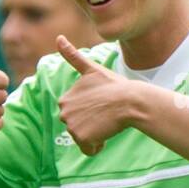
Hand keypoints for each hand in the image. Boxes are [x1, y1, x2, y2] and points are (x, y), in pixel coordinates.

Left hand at [54, 35, 140, 155]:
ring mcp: (71, 125)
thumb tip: (57, 37)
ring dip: (96, 134)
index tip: (102, 103)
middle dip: (92, 124)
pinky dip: (97, 147)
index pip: (77, 115)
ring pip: (84, 138)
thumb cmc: (115, 86)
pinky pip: (88, 150)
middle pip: (79, 127)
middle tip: (106, 113)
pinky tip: (106, 135)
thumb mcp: (92, 69)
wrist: (130, 100)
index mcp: (64, 98)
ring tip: (108, 121)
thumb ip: (72, 56)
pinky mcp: (81, 137)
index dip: (91, 112)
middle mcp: (64, 112)